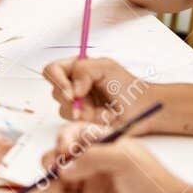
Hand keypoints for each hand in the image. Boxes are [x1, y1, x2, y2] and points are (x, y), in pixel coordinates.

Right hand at [37, 128, 192, 192]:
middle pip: (62, 156)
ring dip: (49, 180)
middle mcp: (95, 163)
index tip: (62, 149)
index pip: (76, 134)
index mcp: (105, 144)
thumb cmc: (155, 183)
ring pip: (59, 178)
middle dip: (52, 160)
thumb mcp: (126, 159)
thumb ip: (92, 157)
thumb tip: (64, 166)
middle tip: (54, 169)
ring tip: (50, 187)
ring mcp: (91, 185)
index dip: (64, 139)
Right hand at [42, 56, 158, 126]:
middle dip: (71, 100)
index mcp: (75, 68)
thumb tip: (72, 90)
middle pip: (55, 91)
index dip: (57, 81)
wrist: (140, 108)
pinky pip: (73, 125)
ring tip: (99, 110)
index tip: (71, 93)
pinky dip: (86, 122)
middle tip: (88, 104)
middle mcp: (73, 86)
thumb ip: (84, 70)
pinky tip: (100, 118)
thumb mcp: (106, 67)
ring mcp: (77, 106)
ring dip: (81, 111)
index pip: (52, 71)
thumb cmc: (126, 85)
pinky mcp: (82, 122)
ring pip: (63, 110)